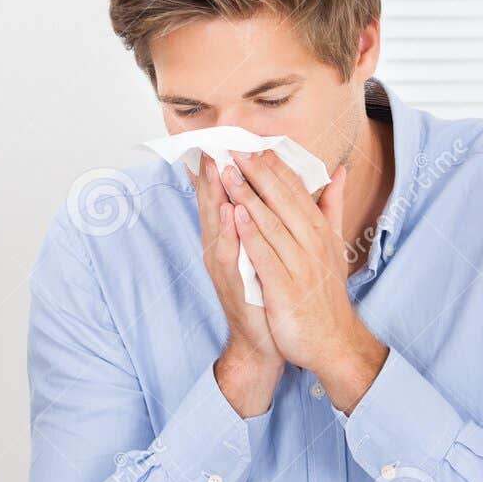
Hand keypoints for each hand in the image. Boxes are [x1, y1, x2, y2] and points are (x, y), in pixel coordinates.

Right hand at [191, 153, 282, 415]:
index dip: (223, 170)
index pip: (226, 198)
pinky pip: (229, 254)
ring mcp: (225, 267)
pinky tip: (229, 212)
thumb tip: (273, 192)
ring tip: (213, 167)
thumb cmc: (267, 295)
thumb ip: (269, 224)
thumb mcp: (267, 254)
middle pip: (213, 205)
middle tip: (209, 142)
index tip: (222, 140)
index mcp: (234, 239)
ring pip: (216, 225)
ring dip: (213, 196)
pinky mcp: (233, 284)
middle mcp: (223, 250)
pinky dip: (228, 232)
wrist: (265, 341)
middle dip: (211, 175)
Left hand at [221, 149, 387, 411]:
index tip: (255, 143)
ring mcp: (299, 265)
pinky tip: (236, 214)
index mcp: (319, 231)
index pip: (296, 190)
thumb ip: (331, 207)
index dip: (275, 166)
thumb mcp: (333, 246)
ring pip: (271, 222)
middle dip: (258, 172)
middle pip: (282, 200)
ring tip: (228, 170)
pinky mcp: (285, 288)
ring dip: (248, 194)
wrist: (332, 341)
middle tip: (235, 146)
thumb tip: (337, 172)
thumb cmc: (325, 294)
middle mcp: (311, 243)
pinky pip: (265, 256)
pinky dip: (251, 234)